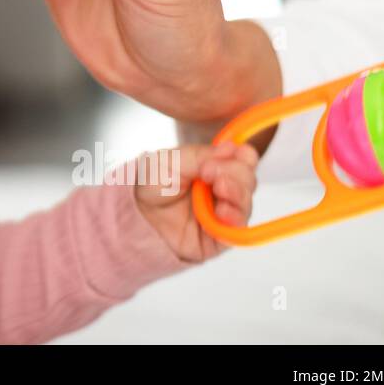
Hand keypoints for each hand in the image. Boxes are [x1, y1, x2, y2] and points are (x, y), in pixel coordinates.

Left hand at [133, 142, 258, 261]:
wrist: (135, 216)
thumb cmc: (151, 185)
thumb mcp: (169, 161)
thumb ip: (199, 156)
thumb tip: (232, 147)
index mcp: (216, 166)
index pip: (244, 158)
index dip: (243, 156)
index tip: (228, 153)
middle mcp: (224, 188)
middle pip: (249, 179)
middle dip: (236, 173)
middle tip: (209, 173)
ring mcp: (224, 213)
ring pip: (246, 203)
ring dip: (237, 194)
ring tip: (219, 189)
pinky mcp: (220, 236)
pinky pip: (238, 230)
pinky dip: (234, 218)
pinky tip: (223, 211)